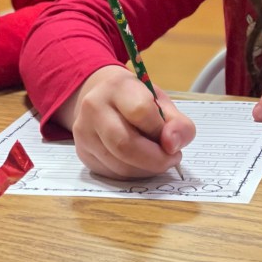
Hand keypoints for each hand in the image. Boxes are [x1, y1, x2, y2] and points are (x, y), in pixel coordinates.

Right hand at [56, 65, 194, 178]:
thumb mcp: (161, 102)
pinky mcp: (83, 153)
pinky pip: (113, 175)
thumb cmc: (136, 100)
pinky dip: (134, 174)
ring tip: (156, 158)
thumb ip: (177, 124)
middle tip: (171, 158)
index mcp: (117, 86)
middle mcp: (94, 107)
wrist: (102, 99)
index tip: (171, 139)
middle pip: (126, 144)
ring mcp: (84, 132)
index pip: (141, 111)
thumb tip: (172, 146)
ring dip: (147, 170)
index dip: (161, 131)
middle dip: (156, 160)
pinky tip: (139, 163)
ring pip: (120, 166)